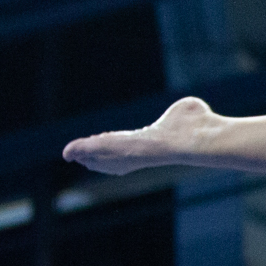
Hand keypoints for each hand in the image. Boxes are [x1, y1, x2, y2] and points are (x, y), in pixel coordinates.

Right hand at [62, 97, 214, 174]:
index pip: (129, 146)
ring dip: (84, 153)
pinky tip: (68, 153)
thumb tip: (194, 109)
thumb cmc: (198, 125)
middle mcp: (139, 152)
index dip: (115, 150)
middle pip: (112, 155)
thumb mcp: (187, 113)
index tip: (102, 149)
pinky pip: (96, 149)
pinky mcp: (122, 149)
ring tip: (69, 154)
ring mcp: (129, 153)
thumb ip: (186, 112)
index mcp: (151, 143)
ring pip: (101, 153)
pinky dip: (80, 150)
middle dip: (94, 156)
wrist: (197, 136)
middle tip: (77, 156)